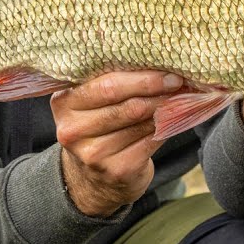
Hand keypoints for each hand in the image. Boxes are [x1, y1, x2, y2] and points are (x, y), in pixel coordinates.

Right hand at [51, 70, 184, 216]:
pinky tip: (172, 120)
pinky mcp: (115, 170)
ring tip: (179, 98)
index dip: (142, 78)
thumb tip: (160, 64)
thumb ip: (113, 82)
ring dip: (164, 108)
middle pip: (127, 105)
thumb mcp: (92, 102)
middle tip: (178, 82)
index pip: (108, 85)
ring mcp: (92, 154)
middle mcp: (73, 129)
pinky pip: (149, 142)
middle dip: (157, 91)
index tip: (167, 71)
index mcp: (64, 103)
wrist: (94, 178)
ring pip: (141, 122)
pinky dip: (166, 128)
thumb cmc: (100, 127)